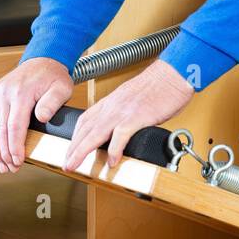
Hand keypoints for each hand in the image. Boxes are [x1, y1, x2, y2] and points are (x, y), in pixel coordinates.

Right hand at [0, 57, 73, 173]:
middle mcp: (4, 93)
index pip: (15, 126)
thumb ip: (52, 103)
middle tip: (11, 168)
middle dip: (5, 152)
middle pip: (1, 130)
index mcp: (21, 93)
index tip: (18, 161)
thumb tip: (42, 118)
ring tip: (1, 165)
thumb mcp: (62, 88)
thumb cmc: (53, 76)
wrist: (42, 60)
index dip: (15, 146)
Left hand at [63, 60, 193, 171]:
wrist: (172, 74)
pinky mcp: (137, 116)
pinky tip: (112, 162)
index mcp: (111, 102)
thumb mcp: (132, 98)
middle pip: (85, 129)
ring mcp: (123, 111)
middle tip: (66, 163)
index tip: (70, 149)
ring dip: (82, 151)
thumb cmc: (158, 86)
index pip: (85, 120)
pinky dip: (114, 150)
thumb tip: (121, 130)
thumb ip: (123, 113)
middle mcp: (112, 106)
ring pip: (95, 133)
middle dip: (72, 148)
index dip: (75, 136)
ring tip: (74, 164)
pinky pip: (121, 135)